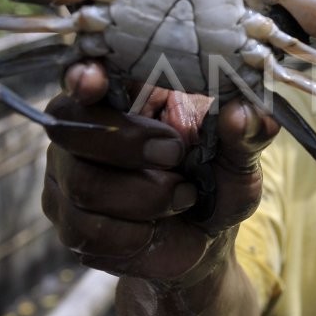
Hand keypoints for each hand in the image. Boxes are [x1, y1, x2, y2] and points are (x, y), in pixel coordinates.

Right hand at [41, 61, 278, 284]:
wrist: (206, 241)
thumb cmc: (216, 183)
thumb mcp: (241, 157)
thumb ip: (246, 132)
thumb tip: (243, 112)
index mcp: (122, 97)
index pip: (86, 74)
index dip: (83, 74)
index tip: (93, 79)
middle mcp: (83, 131)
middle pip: (71, 127)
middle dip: (128, 143)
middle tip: (176, 154)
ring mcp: (69, 178)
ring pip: (84, 184)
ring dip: (146, 196)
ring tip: (182, 197)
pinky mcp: (70, 226)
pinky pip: (87, 230)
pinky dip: (135, 234)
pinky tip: (154, 228)